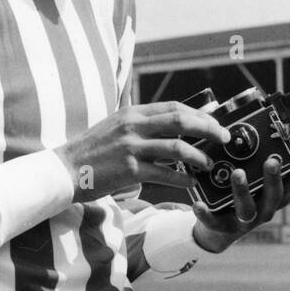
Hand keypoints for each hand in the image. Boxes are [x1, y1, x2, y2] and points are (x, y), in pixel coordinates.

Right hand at [56, 102, 231, 202]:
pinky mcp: (129, 170)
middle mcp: (134, 126)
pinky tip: (191, 184)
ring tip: (210, 164)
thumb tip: (172, 126)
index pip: (174, 107)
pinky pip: (165, 174)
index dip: (200, 114)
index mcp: (133, 112)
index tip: (216, 123)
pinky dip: (182, 179)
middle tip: (226, 138)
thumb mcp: (116, 126)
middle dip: (209, 129)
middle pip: (182, 121)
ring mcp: (131, 147)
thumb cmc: (92, 151)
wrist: (64, 169)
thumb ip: (141, 124)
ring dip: (200, 157)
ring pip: (178, 148)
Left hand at [191, 153, 289, 252]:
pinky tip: (199, 204)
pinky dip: (207, 214)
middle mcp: (265, 209)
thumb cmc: (239, 198)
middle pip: (274, 196)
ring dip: (243, 190)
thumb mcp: (254, 183)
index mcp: (274, 197)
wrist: (219, 231)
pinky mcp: (224, 228)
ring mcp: (246, 221)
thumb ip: (258, 162)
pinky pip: (215, 222)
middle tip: (272, 162)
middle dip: (274, 179)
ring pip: (247, 208)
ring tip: (237, 173)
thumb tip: (258, 128)